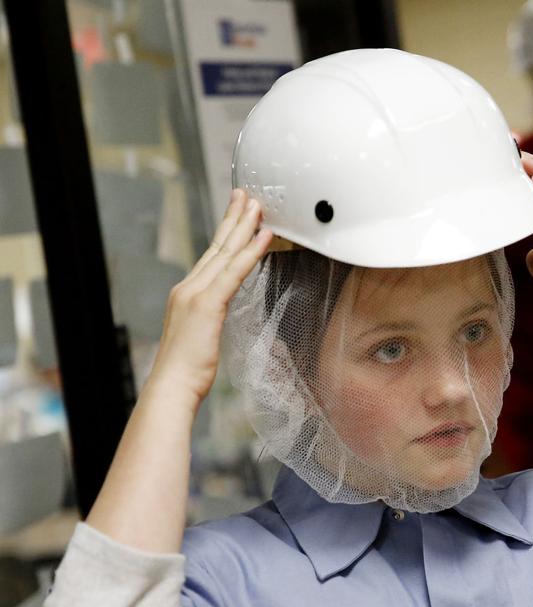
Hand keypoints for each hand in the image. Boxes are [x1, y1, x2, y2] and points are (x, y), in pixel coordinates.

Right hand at [146, 190, 271, 409]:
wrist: (171, 387)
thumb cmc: (187, 371)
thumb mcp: (201, 338)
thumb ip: (210, 320)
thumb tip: (220, 315)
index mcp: (187, 294)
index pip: (212, 257)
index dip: (226, 233)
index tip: (237, 214)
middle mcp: (188, 287)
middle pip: (217, 246)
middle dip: (233, 218)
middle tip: (247, 195)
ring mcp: (195, 293)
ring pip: (225, 252)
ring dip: (244, 227)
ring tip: (259, 207)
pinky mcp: (206, 304)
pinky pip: (233, 272)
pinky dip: (250, 252)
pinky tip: (263, 237)